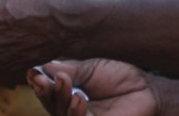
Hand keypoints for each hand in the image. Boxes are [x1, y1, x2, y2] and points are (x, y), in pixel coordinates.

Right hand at [29, 59, 157, 115]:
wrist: (146, 89)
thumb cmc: (119, 77)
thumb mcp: (92, 69)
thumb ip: (71, 69)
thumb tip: (45, 66)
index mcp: (69, 92)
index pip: (49, 91)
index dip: (39, 83)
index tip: (32, 72)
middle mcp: (72, 109)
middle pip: (51, 105)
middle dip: (45, 91)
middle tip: (43, 78)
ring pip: (63, 115)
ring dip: (60, 99)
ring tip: (64, 82)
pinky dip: (76, 113)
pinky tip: (77, 99)